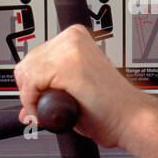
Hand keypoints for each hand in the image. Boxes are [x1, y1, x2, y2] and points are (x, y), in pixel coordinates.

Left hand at [14, 25, 150, 150]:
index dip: (33, 83)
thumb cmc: (110, 109)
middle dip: (31, 90)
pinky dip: (34, 104)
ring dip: (33, 99)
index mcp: (75, 39)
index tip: (41, 99)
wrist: (130, 119)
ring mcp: (69, 49)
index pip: (35, 57)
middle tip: (46, 107)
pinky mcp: (66, 65)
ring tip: (55, 110)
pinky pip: (31, 85)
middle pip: (27, 63)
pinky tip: (54, 111)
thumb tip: (27, 107)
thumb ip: (50, 92)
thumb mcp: (74, 93)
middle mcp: (71, 39)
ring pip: (27, 73)